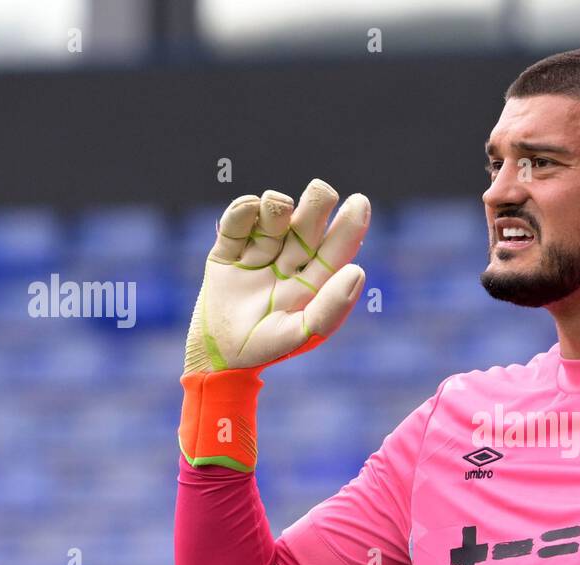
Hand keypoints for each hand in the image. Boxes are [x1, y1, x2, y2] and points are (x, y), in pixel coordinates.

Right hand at [183, 180, 369, 372]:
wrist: (219, 357)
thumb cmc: (268, 349)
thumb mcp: (302, 334)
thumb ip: (331, 307)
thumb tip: (357, 270)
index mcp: (312, 282)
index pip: (336, 249)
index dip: (349, 226)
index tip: (360, 202)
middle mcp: (288, 263)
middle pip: (307, 225)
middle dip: (316, 205)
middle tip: (322, 191)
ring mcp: (257, 255)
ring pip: (273, 217)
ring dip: (277, 206)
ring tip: (277, 206)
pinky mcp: (226, 253)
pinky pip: (236, 224)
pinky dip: (243, 211)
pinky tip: (251, 207)